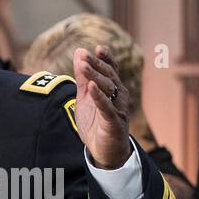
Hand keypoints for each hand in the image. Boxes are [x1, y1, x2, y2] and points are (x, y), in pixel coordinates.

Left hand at [72, 45, 130, 169]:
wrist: (104, 151)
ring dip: (95, 77)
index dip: (105, 59)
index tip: (96, 48)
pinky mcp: (114, 121)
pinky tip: (92, 88)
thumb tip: (79, 53)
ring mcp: (118, 108)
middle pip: (108, 77)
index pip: (111, 70)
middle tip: (84, 55)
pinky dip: (99, 97)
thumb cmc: (96, 123)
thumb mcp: (85, 98)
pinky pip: (107, 107)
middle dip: (96, 65)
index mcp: (113, 89)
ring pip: (108, 89)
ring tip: (83, 66)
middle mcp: (119, 96)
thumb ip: (82, 77)